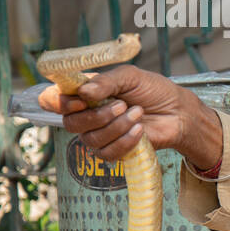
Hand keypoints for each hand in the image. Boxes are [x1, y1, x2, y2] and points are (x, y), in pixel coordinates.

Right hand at [37, 64, 223, 168]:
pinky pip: (107, 153)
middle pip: (70, 123)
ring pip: (91, 139)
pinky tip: (140, 130)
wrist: (178, 113)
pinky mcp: (113, 151)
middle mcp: (86, 114)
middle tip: (122, 104)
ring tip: (137, 114)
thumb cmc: (154, 91)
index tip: (80, 100)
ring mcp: (98, 134)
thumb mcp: (131, 77)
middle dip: (97, 115)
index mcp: (84, 94)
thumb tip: (84, 91)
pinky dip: (125, 141)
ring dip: (117, 126)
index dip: (59, 102)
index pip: (52, 100)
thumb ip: (107, 81)